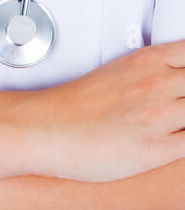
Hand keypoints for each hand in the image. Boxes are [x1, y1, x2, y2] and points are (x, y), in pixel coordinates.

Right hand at [19, 41, 184, 180]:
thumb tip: (181, 82)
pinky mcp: (153, 149)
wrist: (40, 129)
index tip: (184, 87)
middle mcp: (157, 84)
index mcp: (150, 60)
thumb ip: (158, 72)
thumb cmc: (73, 107)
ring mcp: (157, 116)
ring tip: (174, 126)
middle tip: (178, 109)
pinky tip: (176, 145)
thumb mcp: (120, 73)